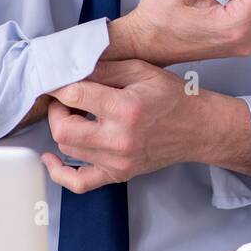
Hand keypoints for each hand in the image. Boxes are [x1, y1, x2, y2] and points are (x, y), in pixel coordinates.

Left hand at [40, 59, 250, 193]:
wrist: (198, 129)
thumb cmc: (173, 96)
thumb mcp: (142, 70)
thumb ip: (105, 68)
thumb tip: (71, 68)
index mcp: (125, 108)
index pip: (74, 96)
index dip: (58, 85)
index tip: (55, 80)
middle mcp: (119, 139)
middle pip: (62, 128)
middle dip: (56, 109)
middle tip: (65, 98)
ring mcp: (118, 161)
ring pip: (66, 148)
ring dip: (61, 129)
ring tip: (75, 115)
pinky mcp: (118, 174)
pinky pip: (78, 182)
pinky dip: (58, 172)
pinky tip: (51, 157)